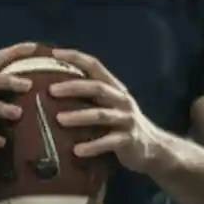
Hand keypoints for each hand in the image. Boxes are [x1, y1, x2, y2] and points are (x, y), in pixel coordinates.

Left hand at [49, 48, 171, 174]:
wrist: (153, 148)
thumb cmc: (120, 124)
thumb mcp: (109, 105)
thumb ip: (89, 96)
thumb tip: (50, 88)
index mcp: (114, 88)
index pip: (95, 65)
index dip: (76, 57)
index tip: (54, 53)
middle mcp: (122, 100)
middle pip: (97, 87)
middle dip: (73, 87)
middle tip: (51, 90)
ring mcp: (127, 119)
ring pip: (102, 115)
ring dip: (79, 116)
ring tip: (59, 119)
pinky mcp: (129, 140)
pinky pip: (109, 142)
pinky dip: (92, 146)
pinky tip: (77, 151)